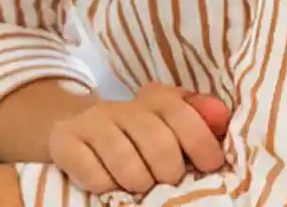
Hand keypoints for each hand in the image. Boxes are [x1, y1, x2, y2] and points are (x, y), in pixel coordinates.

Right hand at [47, 83, 230, 194]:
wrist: (74, 128)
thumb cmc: (135, 135)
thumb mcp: (168, 122)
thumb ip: (198, 118)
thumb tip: (221, 116)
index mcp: (153, 99)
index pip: (181, 114)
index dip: (200, 143)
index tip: (209, 167)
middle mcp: (120, 106)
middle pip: (156, 140)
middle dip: (169, 170)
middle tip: (168, 181)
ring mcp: (90, 122)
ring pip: (124, 160)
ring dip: (138, 182)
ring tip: (140, 187)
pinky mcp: (64, 141)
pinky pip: (92, 173)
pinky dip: (106, 186)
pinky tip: (110, 185)